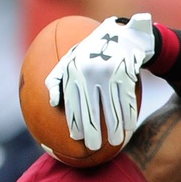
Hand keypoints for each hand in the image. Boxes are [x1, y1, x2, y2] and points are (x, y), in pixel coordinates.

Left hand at [47, 13, 155, 150]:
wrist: (120, 34)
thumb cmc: (90, 52)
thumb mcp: (69, 60)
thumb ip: (56, 80)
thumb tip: (52, 103)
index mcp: (73, 71)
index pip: (73, 103)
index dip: (75, 123)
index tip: (78, 138)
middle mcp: (89, 72)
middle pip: (92, 109)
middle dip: (93, 131)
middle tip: (94, 147)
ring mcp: (109, 73)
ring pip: (112, 107)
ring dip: (115, 127)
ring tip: (117, 142)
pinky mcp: (126, 73)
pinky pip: (127, 99)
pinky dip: (129, 115)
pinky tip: (128, 127)